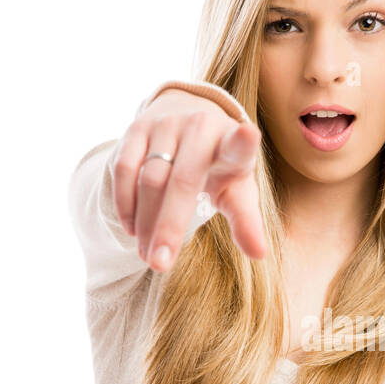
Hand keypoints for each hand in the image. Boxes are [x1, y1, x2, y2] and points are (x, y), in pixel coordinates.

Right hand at [113, 88, 267, 270]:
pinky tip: (131, 230)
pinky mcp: (138, 128)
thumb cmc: (218, 166)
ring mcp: (166, 124)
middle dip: (169, 227)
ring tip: (148, 257)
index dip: (243, 142)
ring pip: (150, 179)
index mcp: (230, 144)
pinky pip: (125, 169)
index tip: (248, 136)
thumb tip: (259, 254)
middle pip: (182, 181)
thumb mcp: (237, 190)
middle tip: (160, 265)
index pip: (238, 145)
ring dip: (146, 223)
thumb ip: (247, 220)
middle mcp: (199, 127)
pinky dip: (125, 203)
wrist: (187, 118)